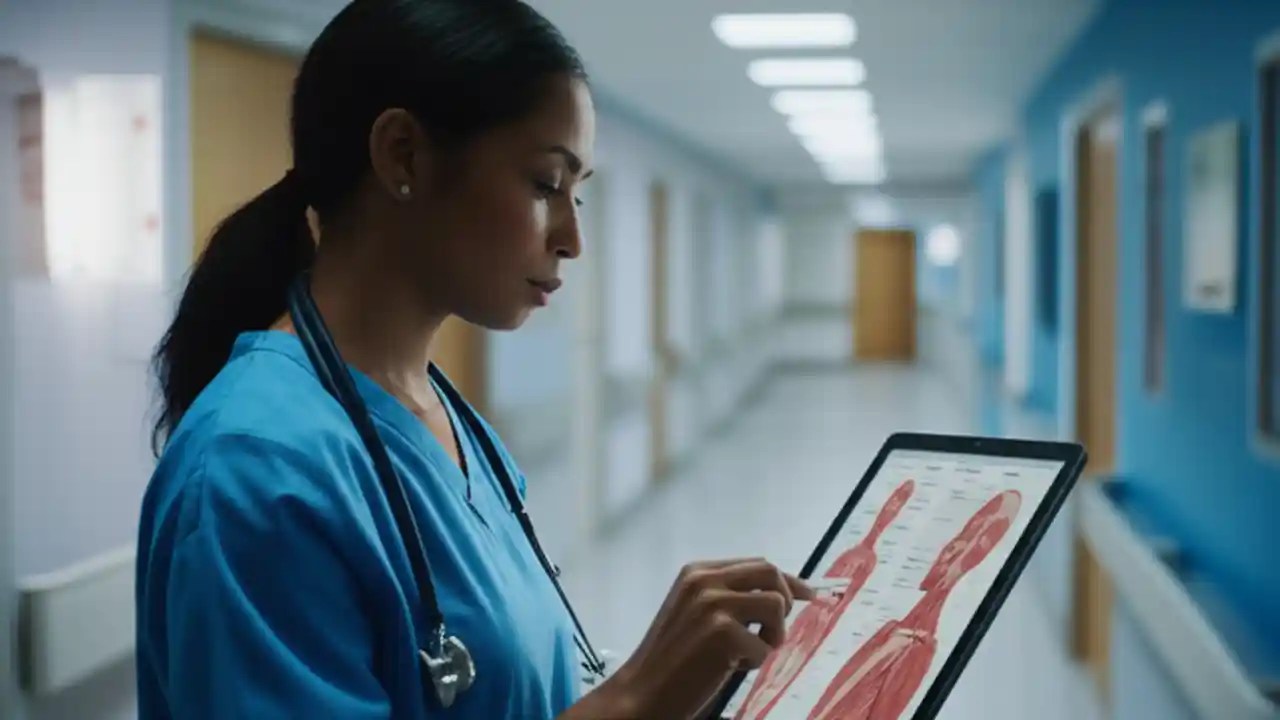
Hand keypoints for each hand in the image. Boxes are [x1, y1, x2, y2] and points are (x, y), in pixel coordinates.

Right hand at [610, 558, 814, 718]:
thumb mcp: (694, 611)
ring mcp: (713, 603)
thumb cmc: (671, 658)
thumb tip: (778, 594)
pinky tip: (728, 668)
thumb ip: (726, 596)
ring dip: (772, 635)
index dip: (787, 580)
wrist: (643, 691)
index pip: (756, 565)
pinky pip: (765, 646)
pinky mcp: (723, 632)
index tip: (808, 594)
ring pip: (776, 605)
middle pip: (770, 573)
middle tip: (777, 628)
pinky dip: (753, 662)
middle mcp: (705, 580)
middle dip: (786, 600)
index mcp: (697, 571)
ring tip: (746, 653)